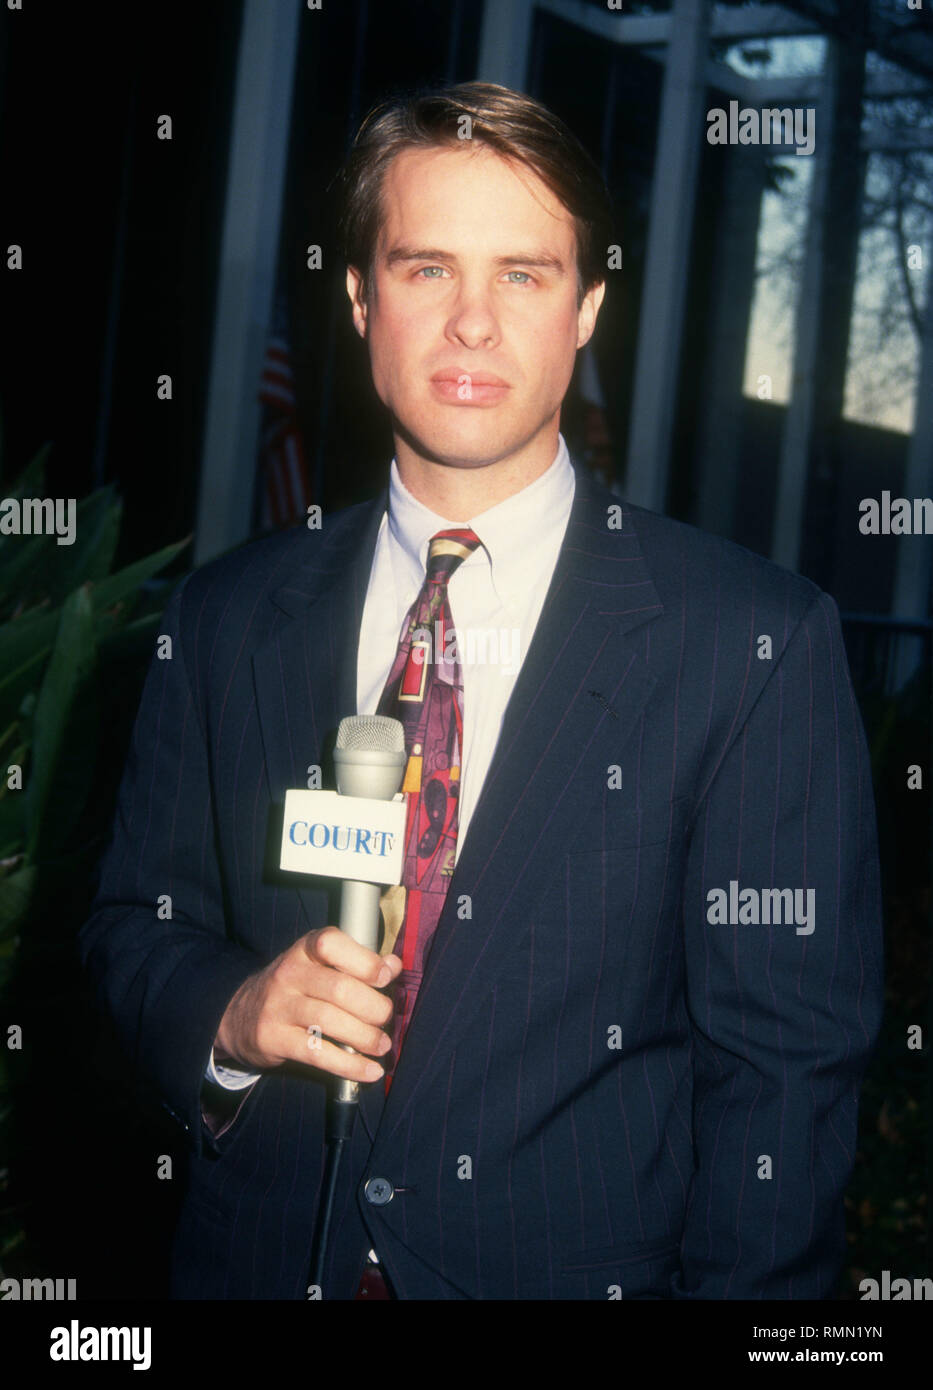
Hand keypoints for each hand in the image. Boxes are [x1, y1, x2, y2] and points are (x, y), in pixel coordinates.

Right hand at [214, 927, 402, 1081]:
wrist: (238, 1016)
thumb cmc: (293, 988)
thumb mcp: (317, 966)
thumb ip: (356, 964)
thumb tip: (393, 965)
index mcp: (304, 950)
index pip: (331, 944)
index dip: (363, 960)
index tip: (384, 977)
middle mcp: (289, 974)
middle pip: (338, 988)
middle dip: (372, 1007)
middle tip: (385, 1019)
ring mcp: (279, 1006)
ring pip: (329, 1021)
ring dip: (365, 1037)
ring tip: (381, 1045)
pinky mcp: (274, 1039)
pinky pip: (317, 1054)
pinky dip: (349, 1065)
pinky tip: (369, 1071)